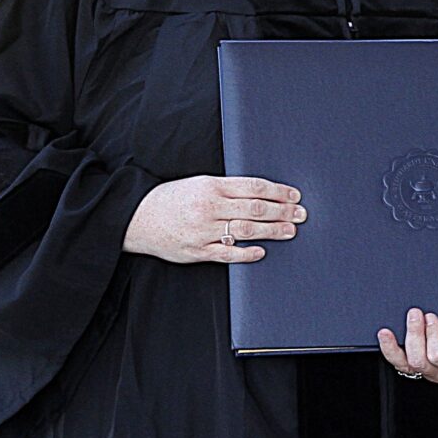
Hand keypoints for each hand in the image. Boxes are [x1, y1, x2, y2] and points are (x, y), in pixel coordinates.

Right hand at [123, 175, 303, 263]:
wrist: (136, 218)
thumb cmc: (172, 199)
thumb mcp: (198, 183)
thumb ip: (228, 188)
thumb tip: (263, 193)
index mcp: (211, 186)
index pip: (254, 187)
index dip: (279, 192)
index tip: (295, 196)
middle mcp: (209, 207)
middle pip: (255, 208)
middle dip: (283, 211)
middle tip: (301, 214)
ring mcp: (203, 230)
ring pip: (245, 230)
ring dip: (272, 231)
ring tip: (290, 231)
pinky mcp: (196, 250)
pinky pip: (227, 253)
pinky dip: (246, 252)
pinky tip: (262, 251)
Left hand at [377, 307, 437, 383]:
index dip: (433, 338)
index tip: (432, 317)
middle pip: (421, 360)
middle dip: (415, 334)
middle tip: (416, 313)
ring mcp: (427, 369)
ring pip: (406, 364)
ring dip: (397, 344)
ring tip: (392, 328)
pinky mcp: (414, 365)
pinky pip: (398, 362)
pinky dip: (389, 349)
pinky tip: (384, 335)